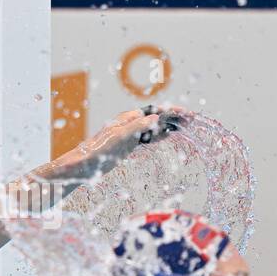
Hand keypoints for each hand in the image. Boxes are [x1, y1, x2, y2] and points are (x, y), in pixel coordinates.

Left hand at [65, 104, 188, 176]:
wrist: (85, 164)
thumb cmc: (100, 151)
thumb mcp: (121, 138)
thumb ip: (139, 127)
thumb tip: (156, 117)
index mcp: (130, 118)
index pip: (156, 111)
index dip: (173, 112)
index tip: (187, 115)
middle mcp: (130, 122)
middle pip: (156, 116)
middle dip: (174, 117)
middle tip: (191, 121)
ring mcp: (129, 132)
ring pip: (153, 126)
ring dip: (168, 125)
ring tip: (184, 126)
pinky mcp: (127, 143)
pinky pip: (148, 135)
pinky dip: (159, 134)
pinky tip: (166, 136)